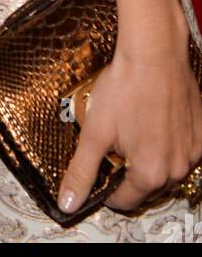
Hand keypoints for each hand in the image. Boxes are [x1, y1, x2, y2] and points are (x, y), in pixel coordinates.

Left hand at [58, 44, 201, 215]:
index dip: (106, 187)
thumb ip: (81, 172)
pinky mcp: (201, 135)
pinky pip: (181, 151)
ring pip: (165, 169)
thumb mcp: (94, 132)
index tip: (99, 168)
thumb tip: (68, 203)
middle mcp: (177, 169)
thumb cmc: (125, 87)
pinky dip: (167, 144)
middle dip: (128, 171)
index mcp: (150, 174)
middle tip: (114, 143)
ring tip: (132, 129)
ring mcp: (192, 152)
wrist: (154, 53)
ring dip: (148, 158)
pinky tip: (152, 122)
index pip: (124, 200)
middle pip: (146, 186)